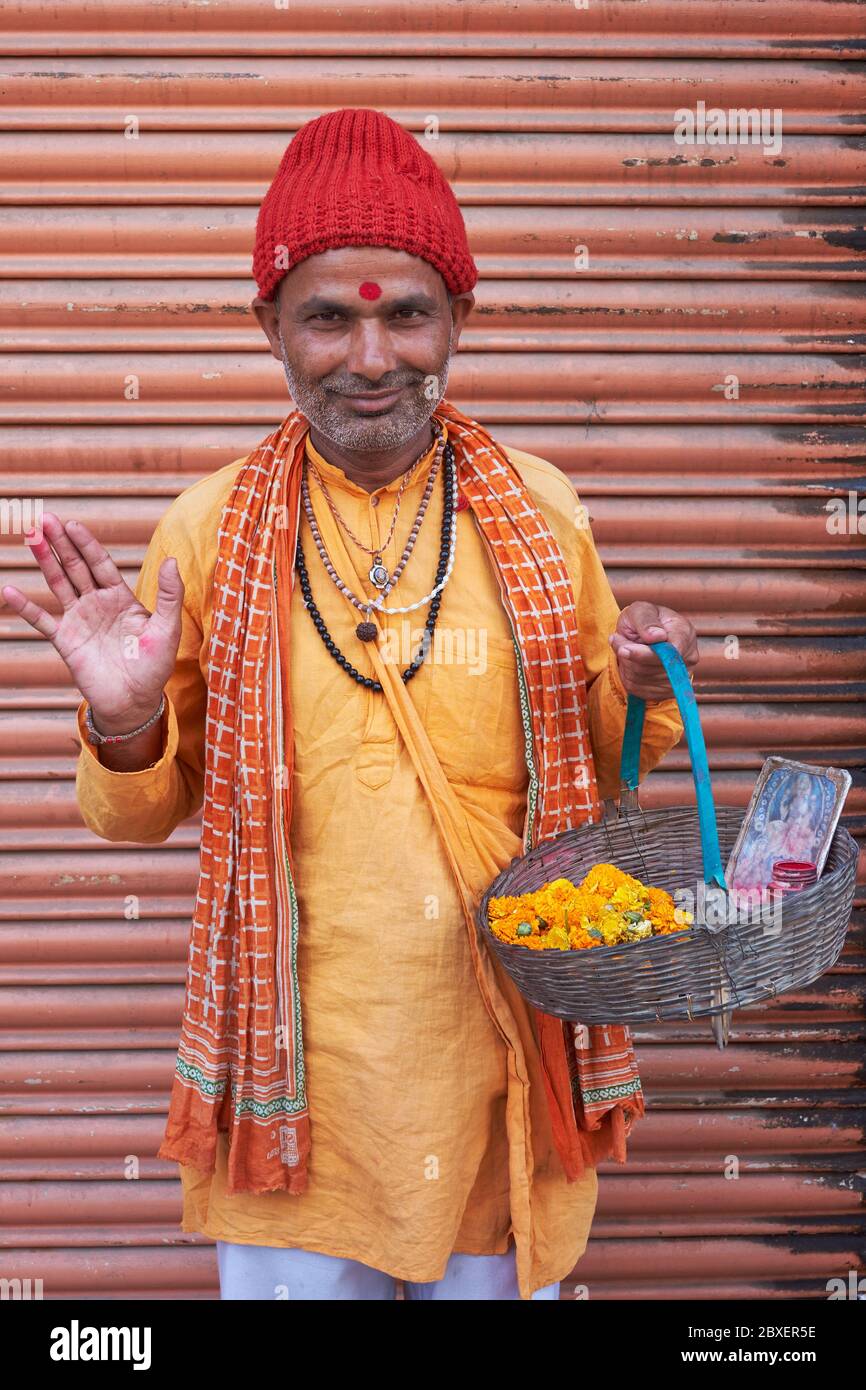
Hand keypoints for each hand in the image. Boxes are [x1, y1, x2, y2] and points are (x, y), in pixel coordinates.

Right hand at [2, 513, 183, 733]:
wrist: (134, 701)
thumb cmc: (153, 666)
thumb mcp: (167, 628)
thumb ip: (170, 595)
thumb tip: (171, 560)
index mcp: (120, 597)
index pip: (100, 564)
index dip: (87, 544)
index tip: (73, 525)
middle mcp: (97, 604)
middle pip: (76, 567)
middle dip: (62, 543)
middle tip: (45, 519)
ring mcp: (79, 620)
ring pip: (59, 584)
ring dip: (46, 561)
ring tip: (32, 537)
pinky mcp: (66, 640)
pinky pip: (42, 621)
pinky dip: (26, 607)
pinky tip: (9, 591)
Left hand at [609, 602, 697, 700]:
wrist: (640, 635)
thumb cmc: (641, 619)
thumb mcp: (640, 610)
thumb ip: (646, 621)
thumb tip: (657, 636)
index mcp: (685, 632)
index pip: (671, 652)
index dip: (645, 654)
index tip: (624, 649)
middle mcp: (689, 656)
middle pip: (654, 668)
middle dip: (630, 656)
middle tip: (617, 641)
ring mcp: (680, 676)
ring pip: (644, 679)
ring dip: (627, 665)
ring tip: (626, 649)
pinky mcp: (667, 691)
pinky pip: (640, 689)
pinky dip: (628, 676)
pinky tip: (631, 663)